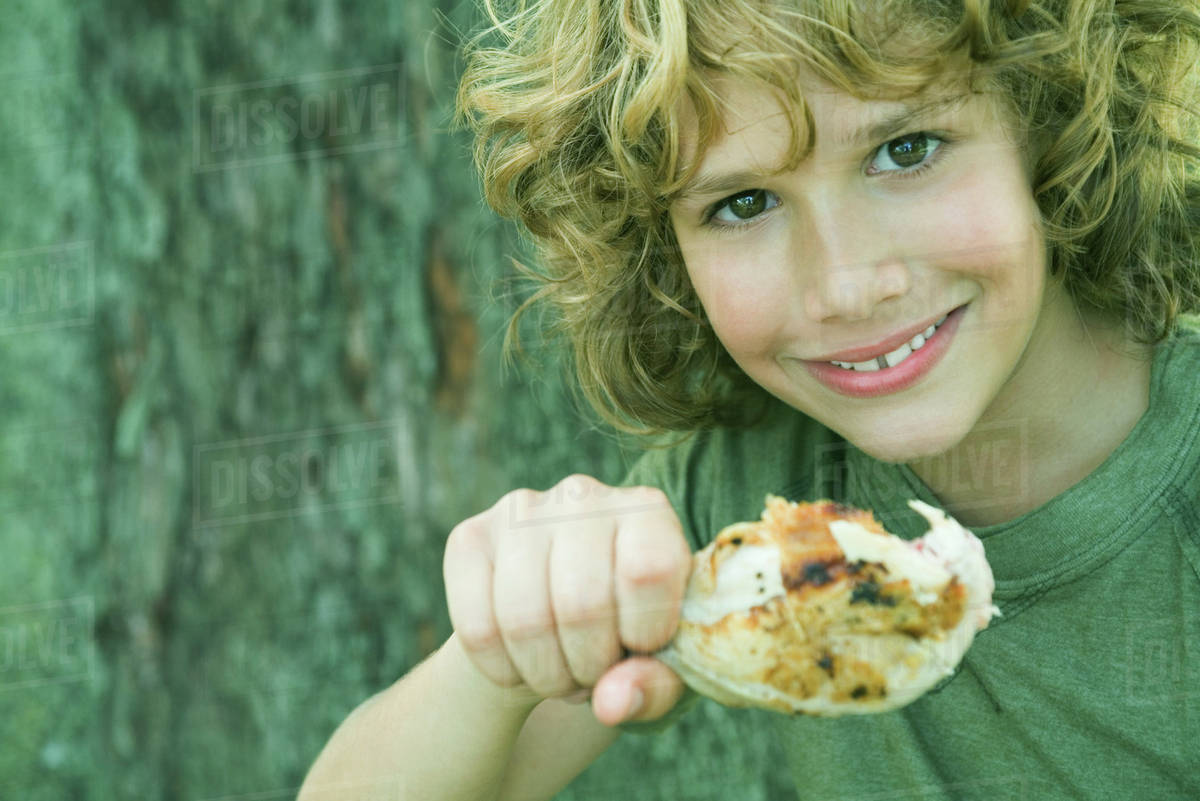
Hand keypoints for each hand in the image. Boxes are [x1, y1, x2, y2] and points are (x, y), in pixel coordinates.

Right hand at [444, 474, 690, 725]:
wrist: (558, 615)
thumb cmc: (625, 632)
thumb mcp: (659, 663)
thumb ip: (652, 686)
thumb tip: (610, 704)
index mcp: (647, 511)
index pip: (648, 569)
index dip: (645, 632)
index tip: (640, 648)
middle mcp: (583, 496)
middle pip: (582, 603)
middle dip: (589, 667)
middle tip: (593, 676)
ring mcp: (520, 511)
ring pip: (525, 619)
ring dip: (546, 675)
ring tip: (561, 676)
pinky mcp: (469, 537)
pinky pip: (477, 627)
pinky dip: (502, 671)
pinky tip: (521, 667)